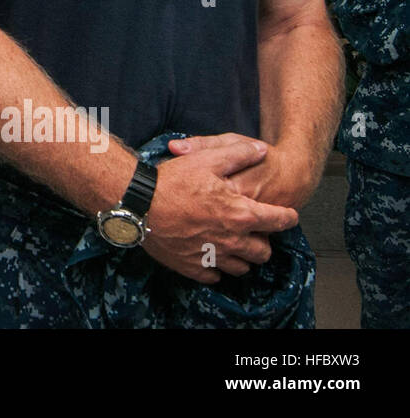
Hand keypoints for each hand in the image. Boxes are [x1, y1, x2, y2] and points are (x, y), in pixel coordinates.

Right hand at [141, 137, 298, 283]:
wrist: (138, 203)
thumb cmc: (173, 181)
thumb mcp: (207, 159)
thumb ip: (238, 154)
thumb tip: (261, 150)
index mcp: (241, 215)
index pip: (279, 221)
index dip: (288, 217)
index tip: (287, 215)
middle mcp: (232, 241)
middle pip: (263, 252)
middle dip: (264, 242)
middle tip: (254, 231)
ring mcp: (213, 256)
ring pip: (242, 268)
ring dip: (242, 257)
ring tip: (234, 245)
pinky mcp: (193, 266)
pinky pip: (215, 275)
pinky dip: (216, 267)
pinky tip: (210, 255)